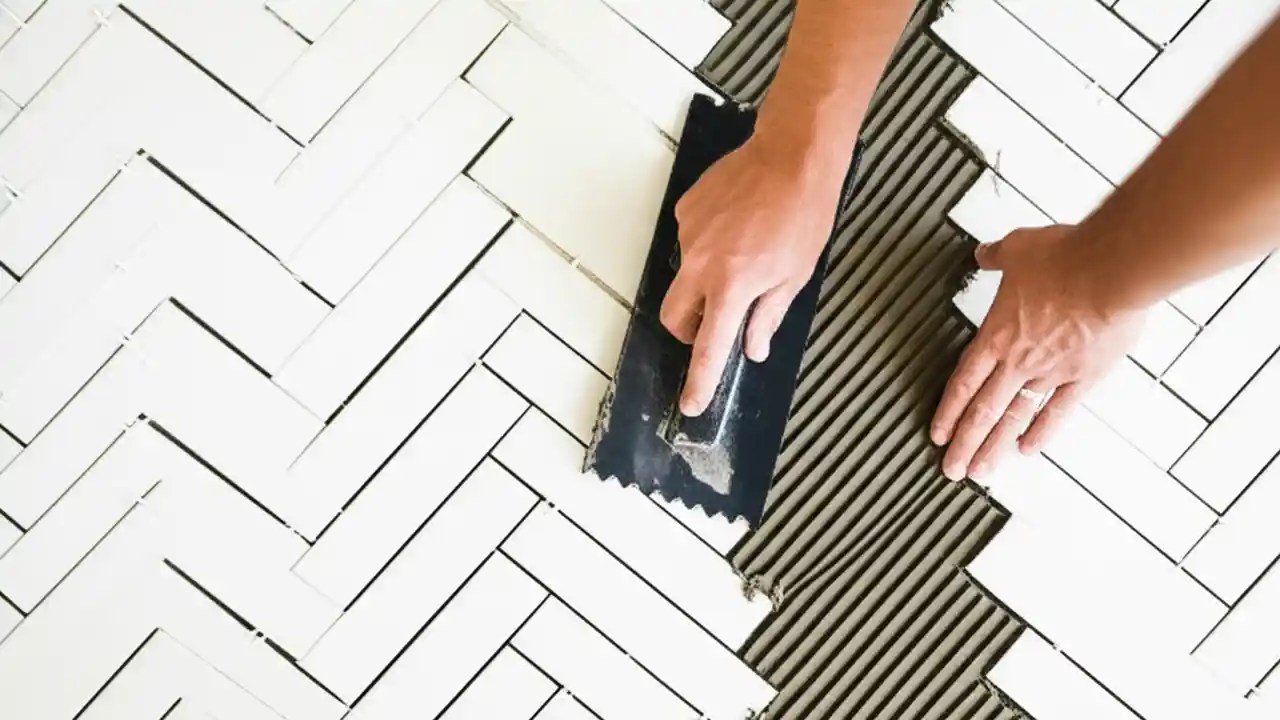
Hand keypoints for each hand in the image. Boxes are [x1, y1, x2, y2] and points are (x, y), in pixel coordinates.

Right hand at [661, 135, 845, 415]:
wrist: (791, 154)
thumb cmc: (803, 212)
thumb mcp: (794, 274)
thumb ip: (767, 316)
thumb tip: (752, 347)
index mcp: (733, 286)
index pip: (709, 347)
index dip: (700, 380)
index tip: (691, 402)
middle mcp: (702, 264)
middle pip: (675, 317)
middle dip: (689, 331)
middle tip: (715, 325)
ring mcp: (689, 235)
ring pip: (684, 277)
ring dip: (704, 281)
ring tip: (743, 254)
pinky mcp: (685, 210)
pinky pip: (689, 241)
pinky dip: (706, 247)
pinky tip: (735, 228)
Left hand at [931, 224, 1144, 480]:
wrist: (1110, 269)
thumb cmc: (1065, 258)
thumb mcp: (1017, 248)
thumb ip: (996, 256)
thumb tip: (984, 254)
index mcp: (997, 335)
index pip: (963, 382)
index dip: (948, 411)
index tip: (937, 436)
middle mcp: (1019, 360)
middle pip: (983, 411)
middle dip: (964, 444)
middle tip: (951, 471)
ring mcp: (1051, 372)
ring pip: (1014, 418)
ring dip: (995, 448)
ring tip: (980, 473)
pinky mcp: (1084, 376)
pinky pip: (1058, 412)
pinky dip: (1042, 433)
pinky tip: (1028, 451)